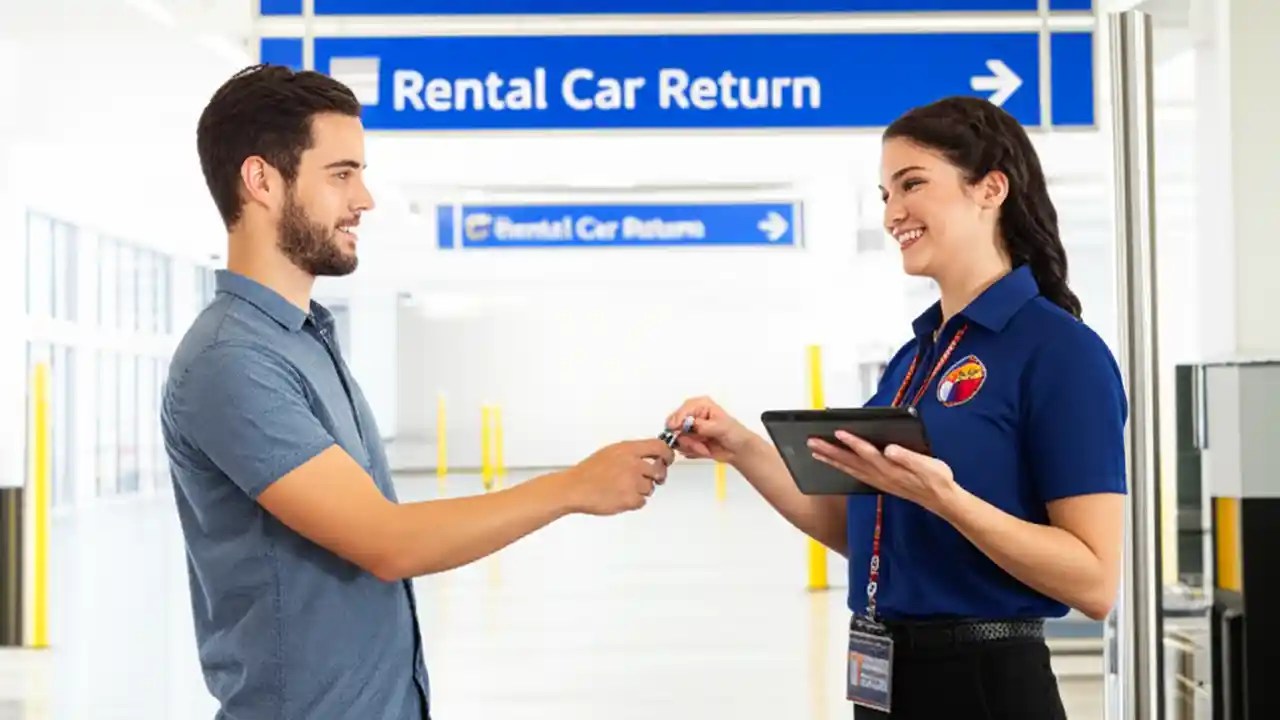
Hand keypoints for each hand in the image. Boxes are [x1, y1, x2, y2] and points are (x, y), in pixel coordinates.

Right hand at [561, 439, 674, 515]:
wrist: (575, 488)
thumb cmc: (589, 472)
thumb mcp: (611, 452)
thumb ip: (632, 453)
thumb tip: (650, 454)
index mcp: (628, 449)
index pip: (660, 447)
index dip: (667, 454)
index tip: (668, 459)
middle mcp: (633, 464)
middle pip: (659, 470)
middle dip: (657, 477)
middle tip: (652, 479)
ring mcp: (632, 482)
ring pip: (650, 488)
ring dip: (641, 490)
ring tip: (622, 488)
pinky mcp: (630, 499)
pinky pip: (642, 502)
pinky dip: (633, 502)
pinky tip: (620, 496)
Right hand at [665, 396, 756, 463]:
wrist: (738, 450)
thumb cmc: (734, 433)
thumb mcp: (720, 427)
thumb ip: (701, 425)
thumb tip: (687, 424)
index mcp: (700, 405)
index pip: (682, 410)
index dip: (676, 420)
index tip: (675, 428)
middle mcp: (692, 415)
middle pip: (674, 425)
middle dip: (686, 438)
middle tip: (697, 443)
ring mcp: (689, 429)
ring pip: (678, 439)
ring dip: (691, 446)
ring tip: (705, 447)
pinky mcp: (689, 441)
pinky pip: (682, 448)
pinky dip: (692, 451)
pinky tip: (704, 450)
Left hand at [807, 431, 958, 513]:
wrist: (941, 500)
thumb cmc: (936, 479)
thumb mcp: (928, 466)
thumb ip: (908, 457)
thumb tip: (890, 449)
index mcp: (891, 468)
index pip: (867, 452)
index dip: (852, 441)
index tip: (838, 431)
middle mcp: (880, 475)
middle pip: (850, 461)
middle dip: (830, 451)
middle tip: (811, 442)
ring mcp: (878, 480)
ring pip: (849, 469)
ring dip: (831, 460)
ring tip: (815, 452)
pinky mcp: (879, 483)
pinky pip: (854, 475)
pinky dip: (842, 468)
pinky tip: (835, 465)